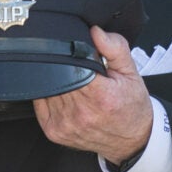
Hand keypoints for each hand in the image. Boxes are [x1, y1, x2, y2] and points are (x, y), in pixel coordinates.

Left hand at [34, 26, 153, 166]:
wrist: (131, 140)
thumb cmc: (131, 106)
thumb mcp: (130, 73)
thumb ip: (115, 48)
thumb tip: (95, 32)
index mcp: (100, 96)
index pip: (72, 65)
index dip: (71, 55)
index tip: (77, 53)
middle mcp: (81, 113)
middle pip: (57, 76)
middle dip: (64, 68)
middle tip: (78, 70)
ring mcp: (65, 124)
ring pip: (46, 88)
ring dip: (55, 81)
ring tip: (74, 84)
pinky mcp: (54, 131)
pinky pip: (39, 103)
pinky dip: (48, 94)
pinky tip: (64, 94)